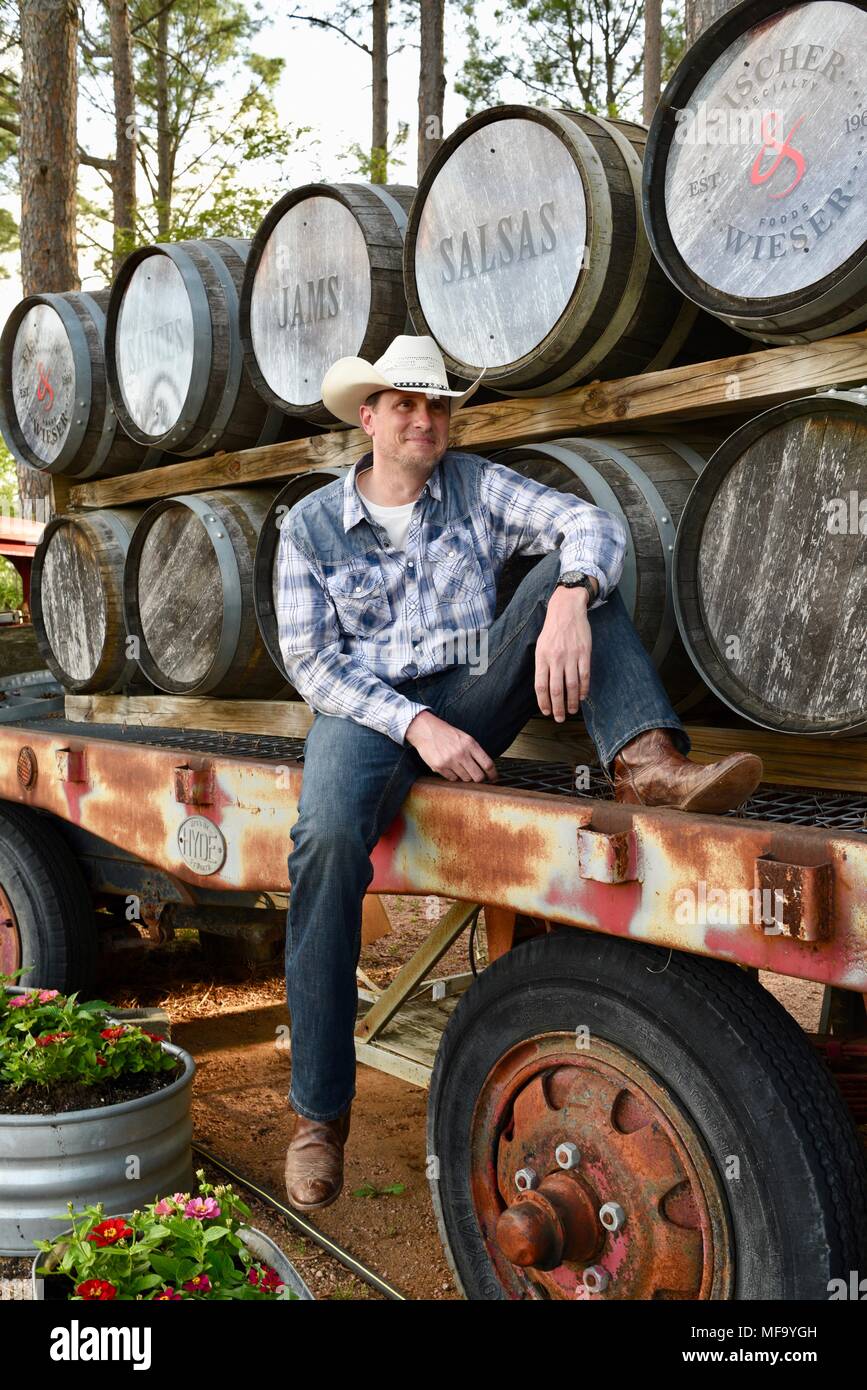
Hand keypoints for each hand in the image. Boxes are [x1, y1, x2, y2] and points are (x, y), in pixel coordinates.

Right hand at [404, 710, 497, 782]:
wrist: (425, 730)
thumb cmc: (447, 734)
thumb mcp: (465, 738)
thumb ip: (475, 751)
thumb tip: (485, 768)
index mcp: (470, 744)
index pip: (488, 764)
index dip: (493, 774)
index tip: (494, 779)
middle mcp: (461, 753)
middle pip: (478, 776)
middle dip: (479, 779)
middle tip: (476, 776)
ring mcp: (450, 761)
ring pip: (465, 779)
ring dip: (464, 776)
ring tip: (458, 766)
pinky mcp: (439, 767)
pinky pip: (452, 779)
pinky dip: (453, 775)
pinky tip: (449, 766)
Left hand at [535, 585, 591, 720]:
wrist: (567, 609)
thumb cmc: (552, 629)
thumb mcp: (540, 645)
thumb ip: (542, 665)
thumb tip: (544, 687)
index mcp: (542, 657)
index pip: (541, 685)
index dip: (543, 702)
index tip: (546, 712)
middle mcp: (555, 658)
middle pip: (556, 689)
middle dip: (557, 707)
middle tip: (559, 718)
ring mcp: (571, 656)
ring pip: (571, 685)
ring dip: (571, 702)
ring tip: (571, 711)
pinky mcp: (584, 653)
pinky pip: (584, 676)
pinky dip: (583, 689)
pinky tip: (581, 697)